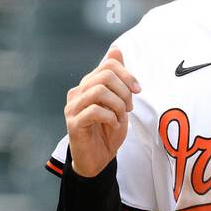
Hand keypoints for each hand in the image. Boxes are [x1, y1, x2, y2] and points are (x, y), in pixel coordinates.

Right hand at [64, 46, 140, 177]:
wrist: (97, 160)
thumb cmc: (107, 132)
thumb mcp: (118, 102)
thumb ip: (117, 78)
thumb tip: (115, 50)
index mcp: (87, 85)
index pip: (108, 66)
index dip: (127, 75)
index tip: (138, 90)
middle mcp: (77, 93)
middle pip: (104, 76)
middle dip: (124, 91)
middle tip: (129, 108)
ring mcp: (72, 108)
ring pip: (99, 91)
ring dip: (118, 105)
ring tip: (121, 117)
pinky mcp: (73, 123)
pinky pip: (94, 111)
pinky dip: (110, 117)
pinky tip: (114, 125)